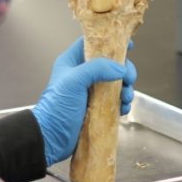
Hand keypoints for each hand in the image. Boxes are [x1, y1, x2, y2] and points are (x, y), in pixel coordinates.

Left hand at [32, 38, 137, 165]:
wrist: (51, 138)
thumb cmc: (57, 107)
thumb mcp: (74, 81)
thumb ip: (97, 68)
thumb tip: (120, 69)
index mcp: (74, 62)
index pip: (94, 44)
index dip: (111, 42)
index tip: (129, 46)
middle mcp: (84, 74)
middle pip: (111, 64)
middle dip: (125, 71)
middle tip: (130, 80)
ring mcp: (91, 92)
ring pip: (117, 83)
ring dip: (126, 89)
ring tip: (126, 98)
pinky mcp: (98, 108)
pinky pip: (116, 101)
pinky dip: (123, 103)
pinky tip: (123, 109)